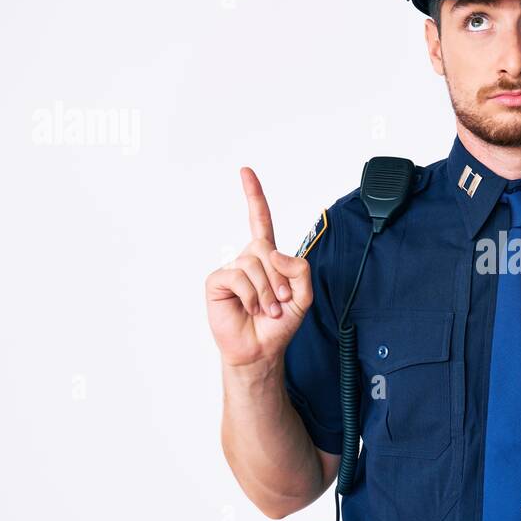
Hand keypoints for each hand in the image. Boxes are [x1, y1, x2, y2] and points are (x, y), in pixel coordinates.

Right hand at [205, 167, 314, 368]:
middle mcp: (248, 259)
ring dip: (267, 291)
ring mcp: (231, 269)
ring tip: (267, 310)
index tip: (245, 172)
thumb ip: (299, 269)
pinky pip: (238, 276)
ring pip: (254, 263)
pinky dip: (251, 295)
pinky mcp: (217, 282)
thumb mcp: (303, 295)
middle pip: (266, 249)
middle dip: (279, 278)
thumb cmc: (279, 323)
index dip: (253, 196)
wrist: (261, 349)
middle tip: (280, 302)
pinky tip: (251, 308)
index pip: (260, 220)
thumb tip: (272, 252)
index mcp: (268, 257)